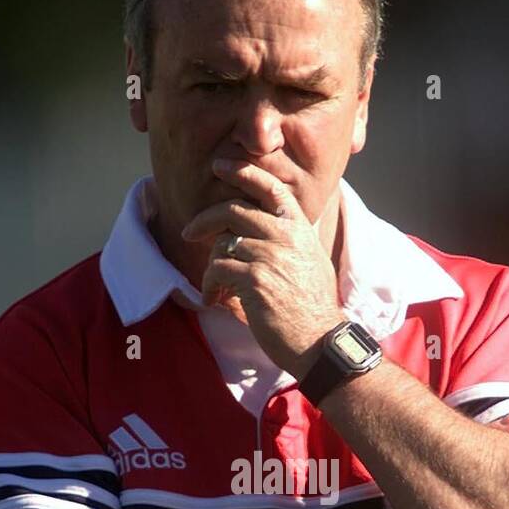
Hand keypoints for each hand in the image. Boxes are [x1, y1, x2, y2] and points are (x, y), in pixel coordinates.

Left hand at [180, 159, 342, 377]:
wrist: (320, 341)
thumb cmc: (313, 308)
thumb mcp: (311, 261)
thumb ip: (289, 240)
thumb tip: (261, 229)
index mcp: (299, 228)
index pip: (269, 187)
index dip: (242, 172)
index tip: (219, 167)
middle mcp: (285, 236)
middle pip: (233, 210)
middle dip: (204, 220)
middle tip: (188, 232)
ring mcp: (270, 255)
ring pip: (222, 244)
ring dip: (211, 267)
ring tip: (215, 288)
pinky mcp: (254, 278)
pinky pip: (217, 269)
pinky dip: (209, 285)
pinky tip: (214, 299)